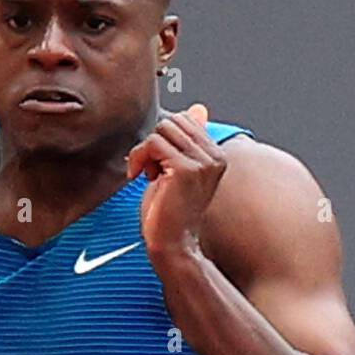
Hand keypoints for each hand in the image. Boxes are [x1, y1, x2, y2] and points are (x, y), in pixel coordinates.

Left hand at [126, 104, 226, 261]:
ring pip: (162, 129)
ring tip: (148, 174)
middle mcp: (213, 157)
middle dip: (154, 142)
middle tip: (150, 170)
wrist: (172, 245)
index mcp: (216, 156)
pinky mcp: (185, 169)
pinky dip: (139, 157)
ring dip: (145, 151)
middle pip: (173, 121)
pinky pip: (154, 143)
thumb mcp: (178, 171)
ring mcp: (202, 162)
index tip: (157, 165)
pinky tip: (140, 176)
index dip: (164, 139)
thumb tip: (198, 109)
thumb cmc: (170, 215)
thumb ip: (186, 141)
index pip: (185, 120)